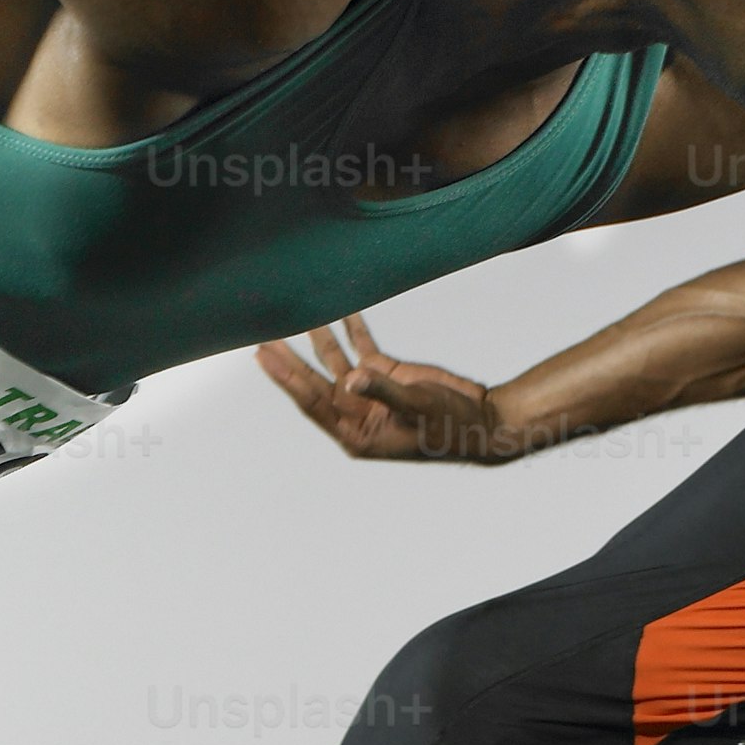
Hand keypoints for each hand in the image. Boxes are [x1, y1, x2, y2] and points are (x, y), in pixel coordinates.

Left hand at [256, 317, 523, 462]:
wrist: (481, 421)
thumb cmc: (449, 427)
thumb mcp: (415, 409)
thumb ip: (383, 392)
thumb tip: (352, 378)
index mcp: (355, 433)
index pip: (312, 401)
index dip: (287, 378)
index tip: (264, 356)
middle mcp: (357, 413)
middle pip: (315, 382)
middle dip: (290, 360)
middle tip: (263, 337)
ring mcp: (370, 393)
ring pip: (335, 362)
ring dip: (319, 339)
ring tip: (297, 316)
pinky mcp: (387, 375)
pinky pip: (362, 349)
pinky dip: (352, 329)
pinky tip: (342, 311)